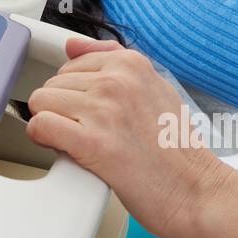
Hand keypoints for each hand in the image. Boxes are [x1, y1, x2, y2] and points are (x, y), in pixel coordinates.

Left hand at [25, 36, 231, 237]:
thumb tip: (72, 45)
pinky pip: (40, 126)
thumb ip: (111, 61)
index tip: (89, 113)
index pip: (70, 64)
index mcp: (131, 64)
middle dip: (62, 110)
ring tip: (81, 142)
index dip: (74, 94)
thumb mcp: (154, 88)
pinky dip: (43, 139)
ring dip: (52, 124)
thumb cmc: (176, 150)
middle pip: (53, 83)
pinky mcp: (93, 142)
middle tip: (89, 132)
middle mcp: (117, 81)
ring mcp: (104, 109)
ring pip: (41, 102)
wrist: (196, 192)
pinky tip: (64, 150)